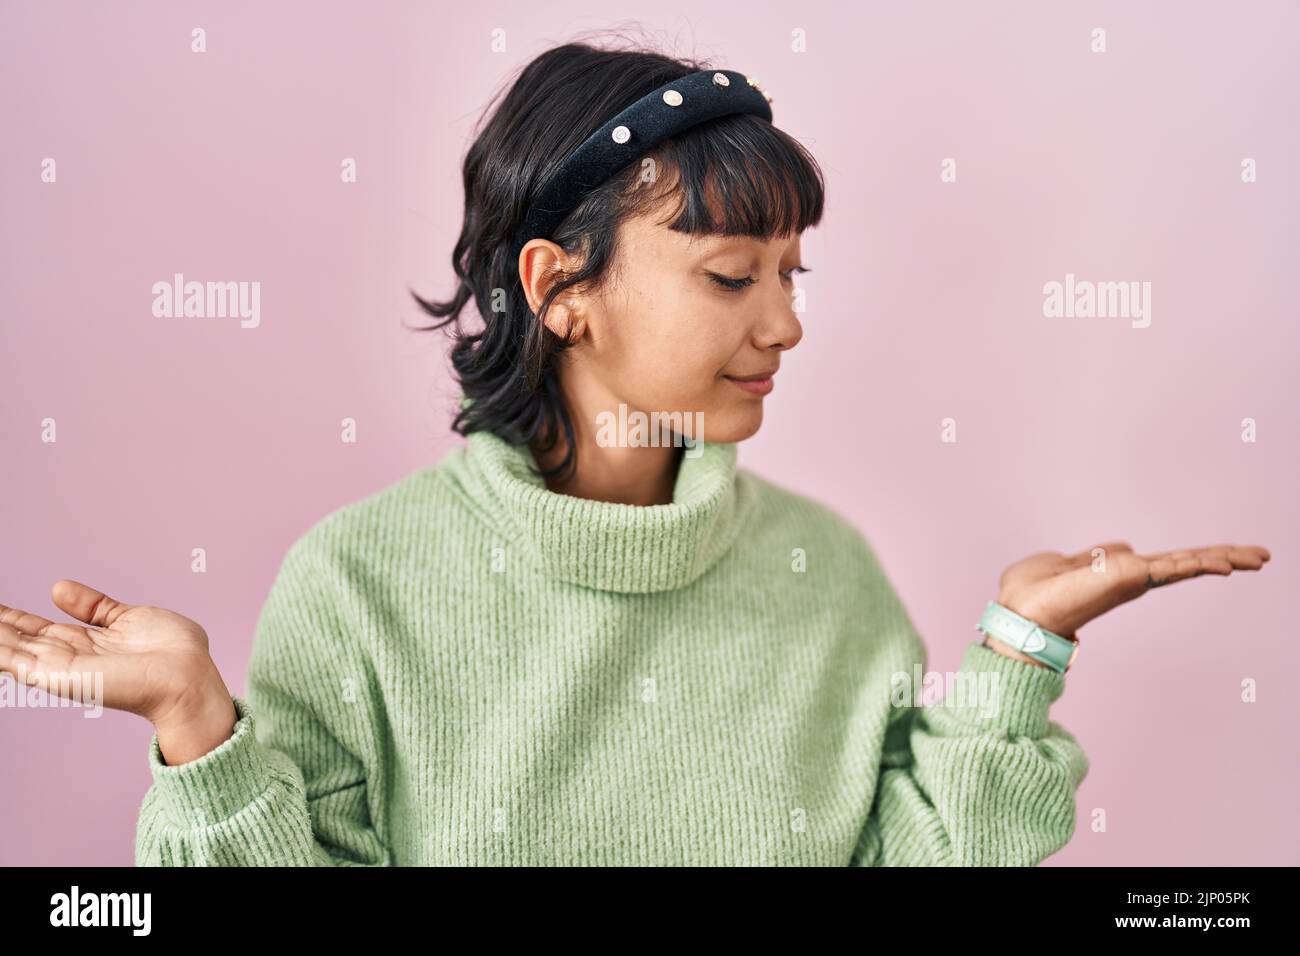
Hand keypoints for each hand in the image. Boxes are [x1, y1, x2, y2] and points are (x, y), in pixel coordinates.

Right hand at [0, 580, 232, 738]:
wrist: (189, 677)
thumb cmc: (173, 652)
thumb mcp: (128, 618)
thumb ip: (94, 606)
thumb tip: (57, 587)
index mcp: (84, 642)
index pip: (34, 628)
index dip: (9, 617)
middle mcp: (68, 656)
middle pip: (16, 638)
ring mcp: (63, 667)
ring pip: (10, 648)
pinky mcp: (61, 676)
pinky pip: (15, 661)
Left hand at [994, 541, 1270, 645]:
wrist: (1022, 613)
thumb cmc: (1031, 594)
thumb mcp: (1062, 563)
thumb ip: (1092, 556)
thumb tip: (1120, 548)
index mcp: (1117, 572)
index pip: (1165, 563)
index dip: (1194, 558)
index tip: (1222, 557)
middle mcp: (1131, 577)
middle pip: (1185, 564)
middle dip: (1223, 558)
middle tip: (1261, 556)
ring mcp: (1133, 578)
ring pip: (1187, 565)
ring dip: (1224, 558)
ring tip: (1260, 557)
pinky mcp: (1129, 577)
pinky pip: (1173, 567)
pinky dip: (1201, 563)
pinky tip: (1227, 562)